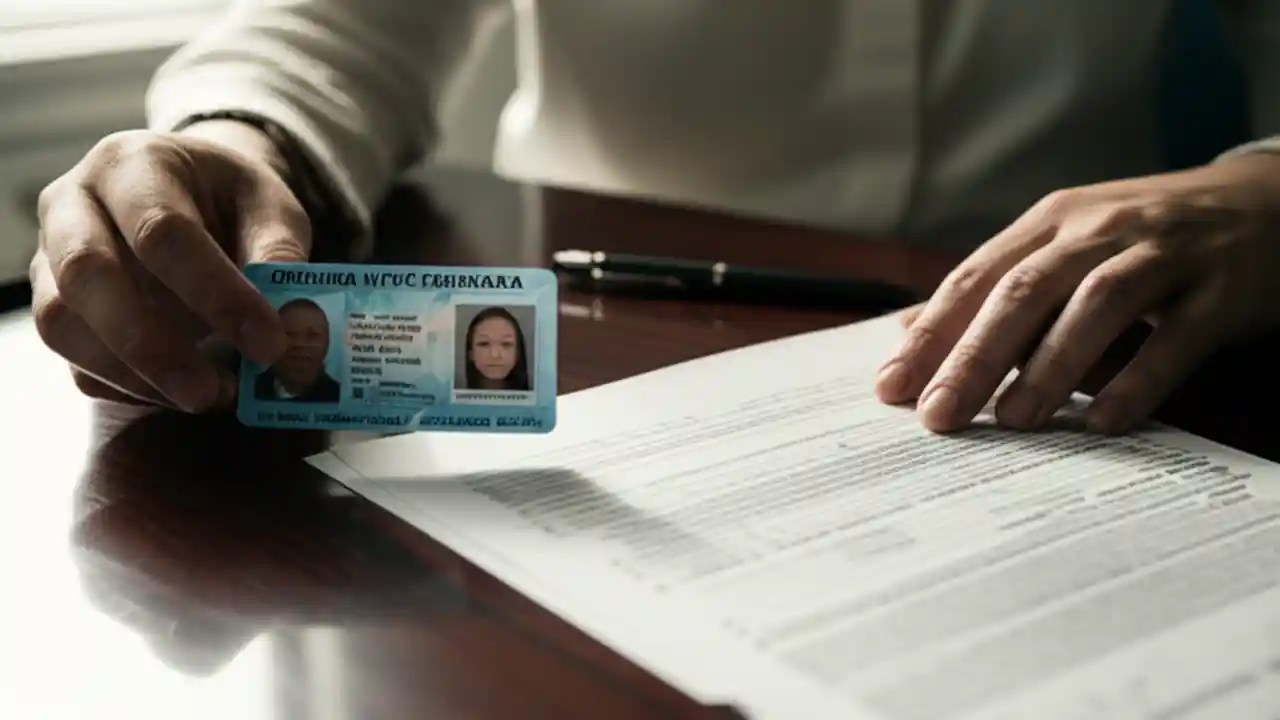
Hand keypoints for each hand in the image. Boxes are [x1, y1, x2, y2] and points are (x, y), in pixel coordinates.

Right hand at [31, 121, 310, 411]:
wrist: (193, 192)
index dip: (217, 294)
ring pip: (62, 322)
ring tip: (205, 396)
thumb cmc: (230, 200)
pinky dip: (125, 387)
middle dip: (154, 346)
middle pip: (90, 275)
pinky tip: (178, 393)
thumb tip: (290, 322)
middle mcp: (75, 202)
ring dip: (134, 374)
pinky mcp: (53, 304)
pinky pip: (72, 358)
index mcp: (136, 164)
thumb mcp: (270, 207)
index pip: (163, 230)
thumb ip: (280, 254)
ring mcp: (50, 255)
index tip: (269, 344)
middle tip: (212, 392)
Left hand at [876, 153, 1279, 433]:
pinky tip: (1103, 423)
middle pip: (1025, 291)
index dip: (931, 333)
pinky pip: (1176, 338)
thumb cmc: (1145, 239)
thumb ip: (995, 289)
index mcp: (1053, 222)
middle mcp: (1101, 228)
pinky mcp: (1222, 288)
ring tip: (1011, 420)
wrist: (1268, 203)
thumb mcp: (1068, 247)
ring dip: (1049, 366)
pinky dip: (1138, 381)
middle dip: (974, 356)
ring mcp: (1165, 253)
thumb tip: (909, 333)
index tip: (892, 387)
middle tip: (938, 415)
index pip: (977, 277)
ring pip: (1096, 304)